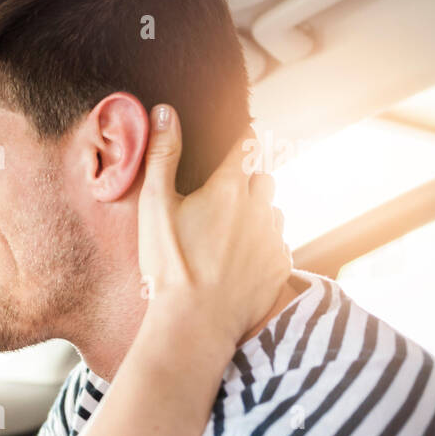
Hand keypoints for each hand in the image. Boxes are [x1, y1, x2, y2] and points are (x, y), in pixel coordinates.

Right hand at [137, 105, 291, 348]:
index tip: (241, 135)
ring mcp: (273, 239)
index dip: (242, 138)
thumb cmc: (170, 265)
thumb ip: (162, 156)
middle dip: (249, 178)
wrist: (195, 323)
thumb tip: (165, 112)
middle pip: (264, 177)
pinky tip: (241, 257)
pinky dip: (264, 243)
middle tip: (226, 193)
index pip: (245, 146)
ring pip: (273, 210)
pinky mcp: (279, 267)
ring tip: (231, 229)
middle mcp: (259, 208)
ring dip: (258, 211)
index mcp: (229, 189)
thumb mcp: (154, 206)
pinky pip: (279, 243)